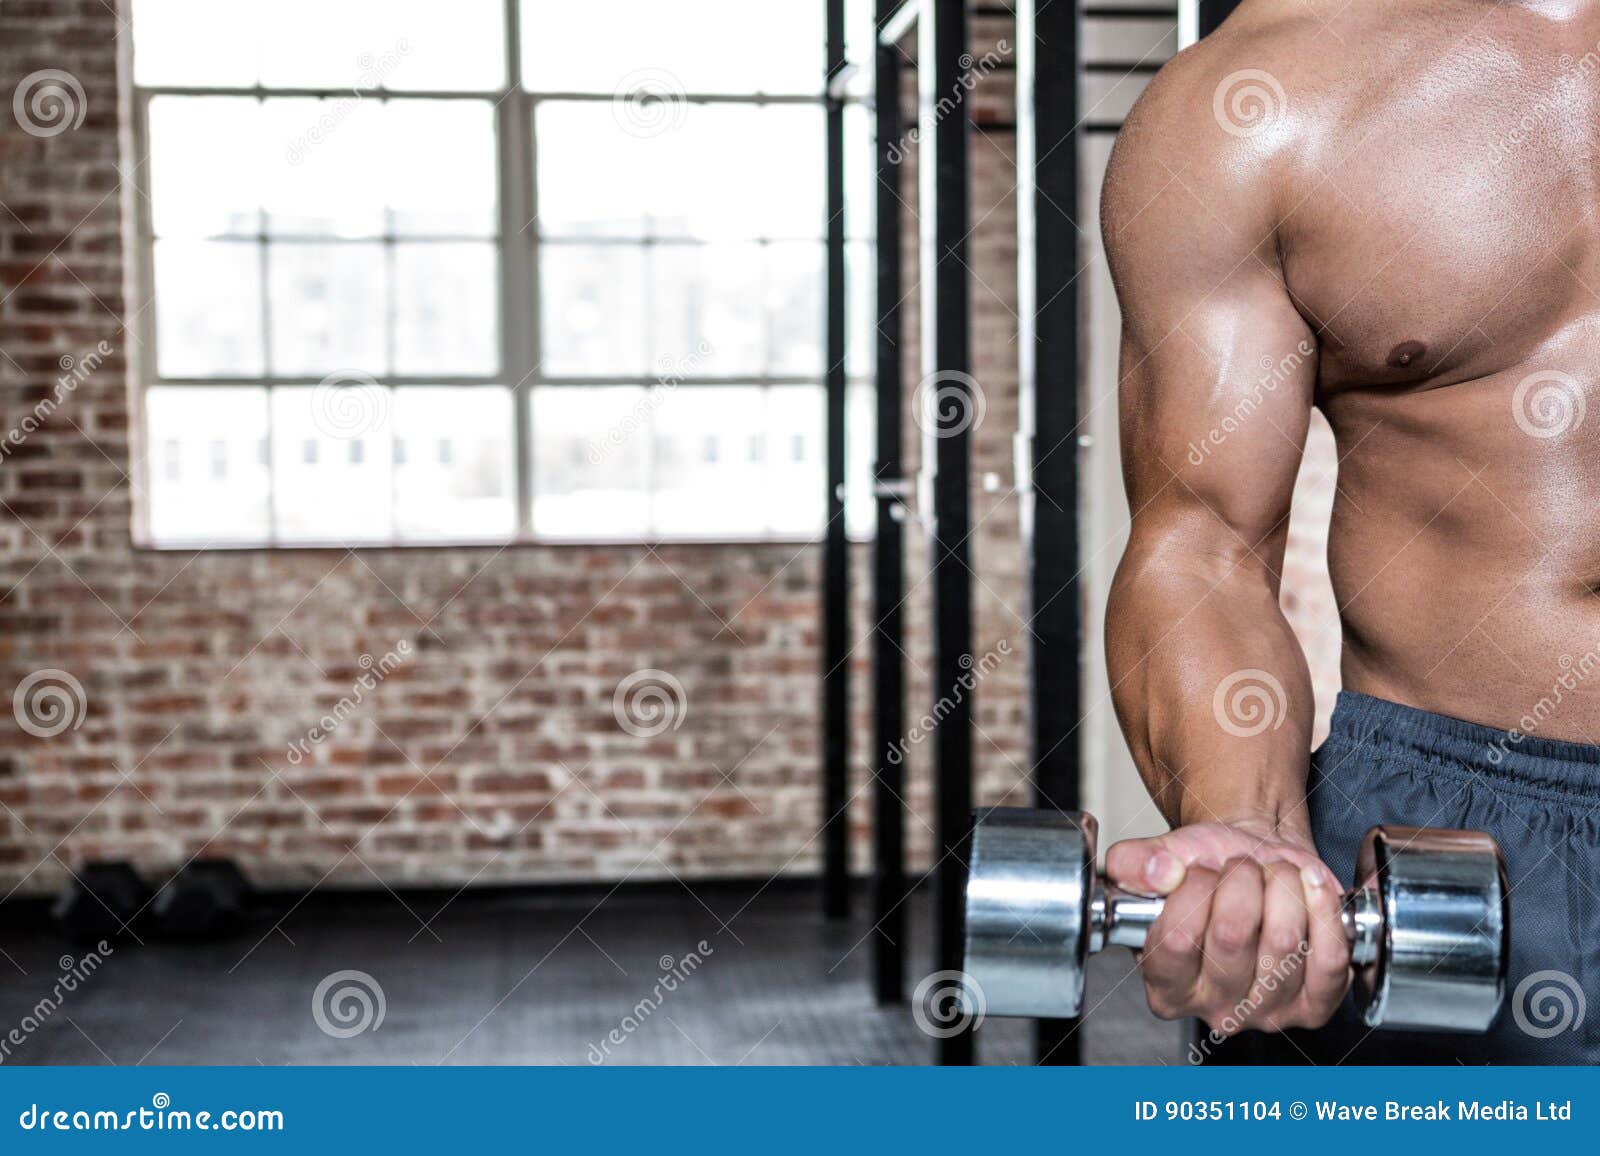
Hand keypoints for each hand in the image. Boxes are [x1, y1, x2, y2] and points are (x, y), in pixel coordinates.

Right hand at [1104, 821, 1350, 1033]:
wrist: (1259, 870)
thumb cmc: (1209, 872)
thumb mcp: (1159, 859)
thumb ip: (1133, 863)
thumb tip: (1158, 874)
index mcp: (1165, 985)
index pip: (1176, 940)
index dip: (1193, 890)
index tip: (1200, 869)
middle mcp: (1212, 1009)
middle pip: (1232, 935)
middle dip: (1241, 879)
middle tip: (1240, 865)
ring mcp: (1266, 1014)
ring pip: (1283, 941)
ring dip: (1282, 887)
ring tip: (1272, 875)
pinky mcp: (1314, 1007)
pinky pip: (1329, 960)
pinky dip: (1323, 910)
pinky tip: (1309, 887)